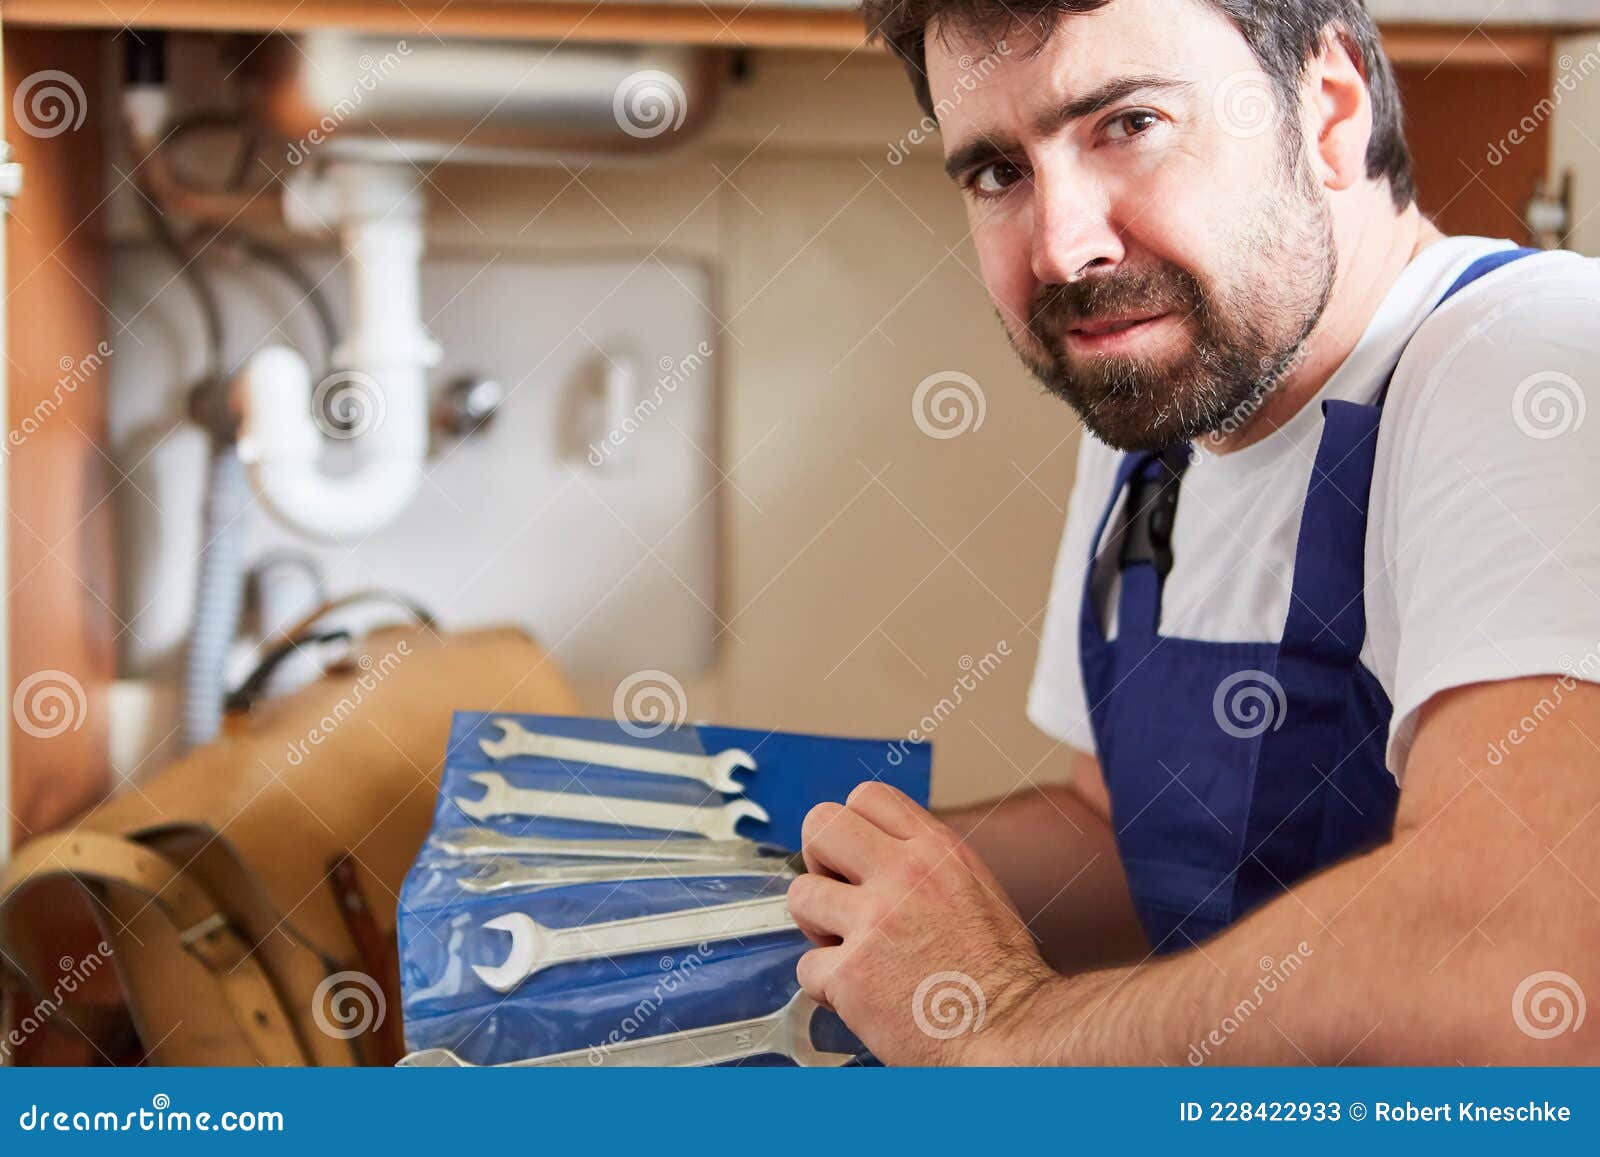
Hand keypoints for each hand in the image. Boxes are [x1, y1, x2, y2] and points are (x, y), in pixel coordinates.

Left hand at [787, 781, 1059, 1064]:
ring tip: (849, 949)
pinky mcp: (851, 974)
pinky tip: (859, 994)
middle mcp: (903, 875)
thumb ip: (925, 861)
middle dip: (819, 861)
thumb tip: (879, 850)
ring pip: (800, 895)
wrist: (1010, 1033)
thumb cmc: (998, 973)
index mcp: (936, 850)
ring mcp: (873, 922)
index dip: (852, 827)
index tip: (856, 859)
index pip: (867, 796)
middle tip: (838, 895)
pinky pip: (807, 967)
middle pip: (820, 825)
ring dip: (817, 925)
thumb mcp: (974, 887)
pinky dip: (827, 986)